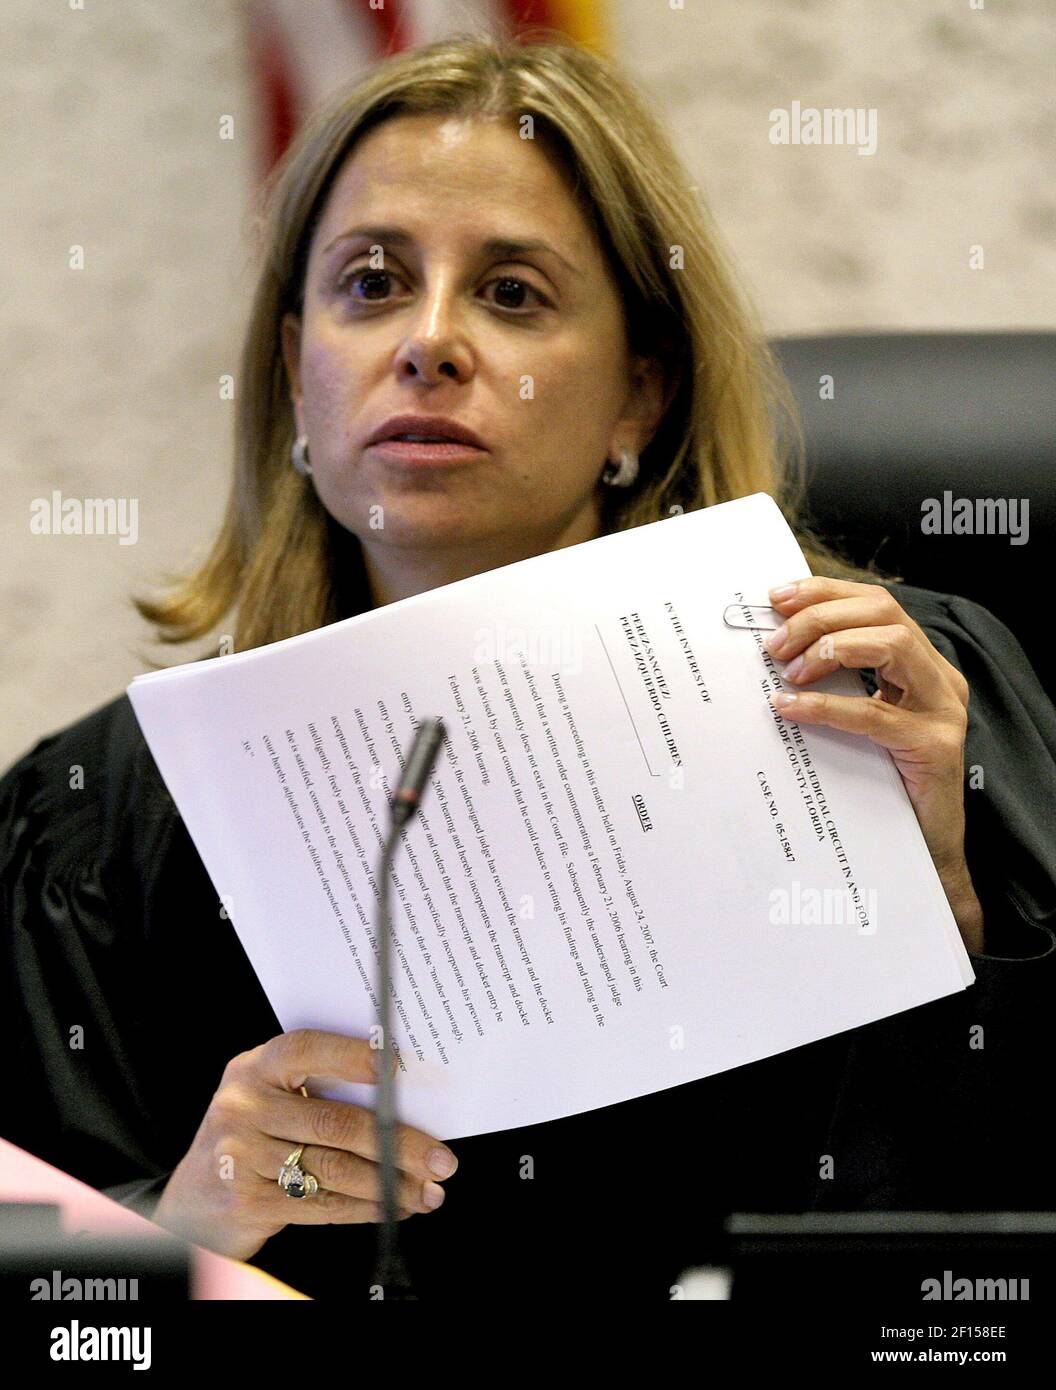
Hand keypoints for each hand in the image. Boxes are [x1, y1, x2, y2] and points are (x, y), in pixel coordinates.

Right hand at [152, 1029, 457, 1261]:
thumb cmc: (252, 1137)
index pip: (306, 1049)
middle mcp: (243, 1106)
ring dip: (391, 1183)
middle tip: (442, 1157)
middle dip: (398, 1142)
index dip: (350, 1055)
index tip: (396, 1065)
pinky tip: (394, 1207)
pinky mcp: (248, 1200)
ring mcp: (242, 1155)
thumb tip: (401, 1099)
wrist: (193, 1199)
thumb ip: (315, 1090)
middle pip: (335, 1122)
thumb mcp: (269, 1098)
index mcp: (255, 1068)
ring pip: (334, 1168)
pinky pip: (322, 1205)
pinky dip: (367, 1208)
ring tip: (428, 1190)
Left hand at [762, 576, 983, 952]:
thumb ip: (831, 684)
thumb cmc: (882, 784)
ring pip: (891, 645)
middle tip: (774, 644)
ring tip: (788, 671)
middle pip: (884, 612)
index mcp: (920, 665)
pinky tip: (789, 708)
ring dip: (830, 647)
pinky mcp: (933, 747)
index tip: (776, 597)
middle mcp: (939, 678)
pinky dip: (826, 706)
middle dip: (821, 616)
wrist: (924, 853)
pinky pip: (875, 714)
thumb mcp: (855, 723)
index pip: (876, 603)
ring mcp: (942, 711)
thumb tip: (773, 654)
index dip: (825, 591)